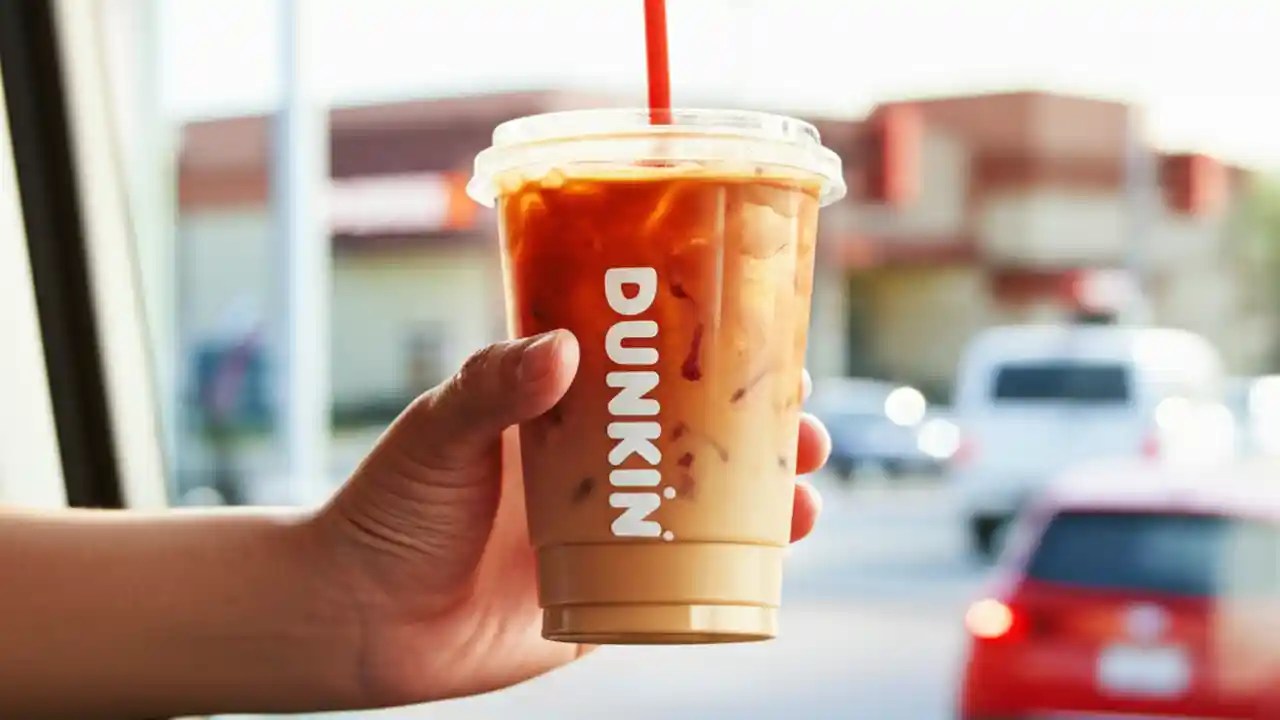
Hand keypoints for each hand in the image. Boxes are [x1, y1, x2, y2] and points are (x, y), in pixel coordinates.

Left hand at [312, 330, 830, 706]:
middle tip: (807, 429)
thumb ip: (490, 387)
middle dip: (763, 434)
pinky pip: (683, 583)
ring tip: (806, 503)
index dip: (715, 353)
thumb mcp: (436, 432)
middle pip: (700, 439)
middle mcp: (595, 466)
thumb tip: (561, 349)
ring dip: (766, 503)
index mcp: (562, 412)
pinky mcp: (606, 596)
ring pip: (706, 509)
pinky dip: (732, 572)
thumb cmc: (386, 509)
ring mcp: (606, 532)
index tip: (770, 341)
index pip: (653, 369)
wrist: (356, 619)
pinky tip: (771, 563)